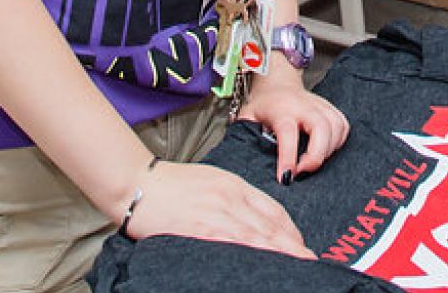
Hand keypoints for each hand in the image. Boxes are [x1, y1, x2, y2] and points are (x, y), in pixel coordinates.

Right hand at [121, 159, 312, 256]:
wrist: (138, 182)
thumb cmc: (171, 184)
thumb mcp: (211, 181)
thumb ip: (232, 197)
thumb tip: (252, 218)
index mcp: (234, 186)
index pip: (273, 210)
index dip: (290, 230)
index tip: (300, 245)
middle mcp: (230, 198)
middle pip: (270, 225)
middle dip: (292, 245)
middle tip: (309, 260)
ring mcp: (216, 212)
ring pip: (256, 235)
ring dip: (280, 251)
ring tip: (297, 264)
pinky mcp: (199, 227)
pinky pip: (231, 242)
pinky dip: (251, 252)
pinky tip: (262, 264)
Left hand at [238, 67, 349, 182]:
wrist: (278, 82)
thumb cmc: (264, 103)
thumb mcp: (247, 117)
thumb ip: (246, 136)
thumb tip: (246, 159)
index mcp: (282, 109)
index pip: (288, 133)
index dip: (288, 157)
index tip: (286, 176)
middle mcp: (305, 106)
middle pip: (321, 128)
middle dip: (316, 155)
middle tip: (304, 172)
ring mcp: (321, 106)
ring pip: (336, 127)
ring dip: (328, 150)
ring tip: (311, 162)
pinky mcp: (331, 109)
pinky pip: (343, 127)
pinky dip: (337, 142)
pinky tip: (325, 150)